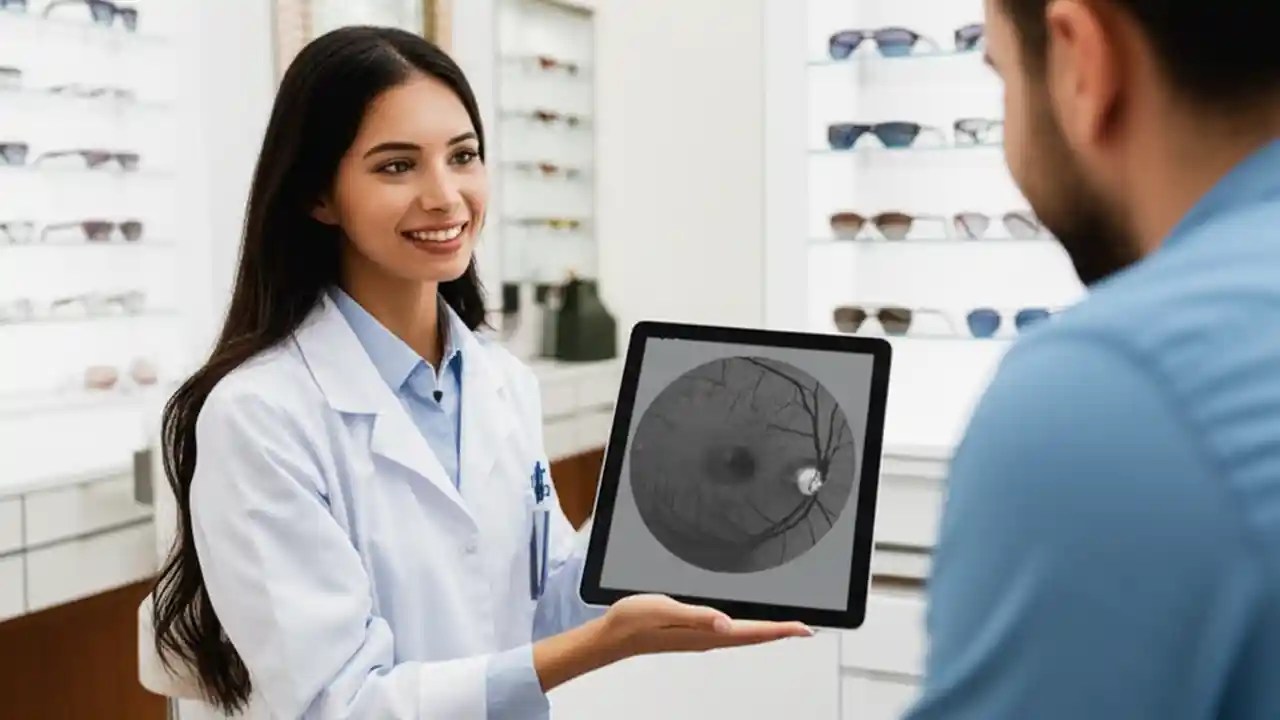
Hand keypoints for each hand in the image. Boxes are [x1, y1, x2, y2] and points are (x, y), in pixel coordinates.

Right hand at [597, 594, 814, 660]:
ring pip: (744, 635)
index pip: (752, 632)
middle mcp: (708, 637)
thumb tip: (726, 623)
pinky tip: (750, 623)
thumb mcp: (665, 610)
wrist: (614, 633)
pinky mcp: (695, 631)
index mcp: (705, 633)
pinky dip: (749, 627)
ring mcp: (702, 636)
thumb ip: (696, 616)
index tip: (804, 628)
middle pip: (754, 636)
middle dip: (781, 631)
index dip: (780, 630)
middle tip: (805, 627)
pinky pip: (731, 631)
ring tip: (786, 626)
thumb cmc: (635, 620)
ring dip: (767, 631)